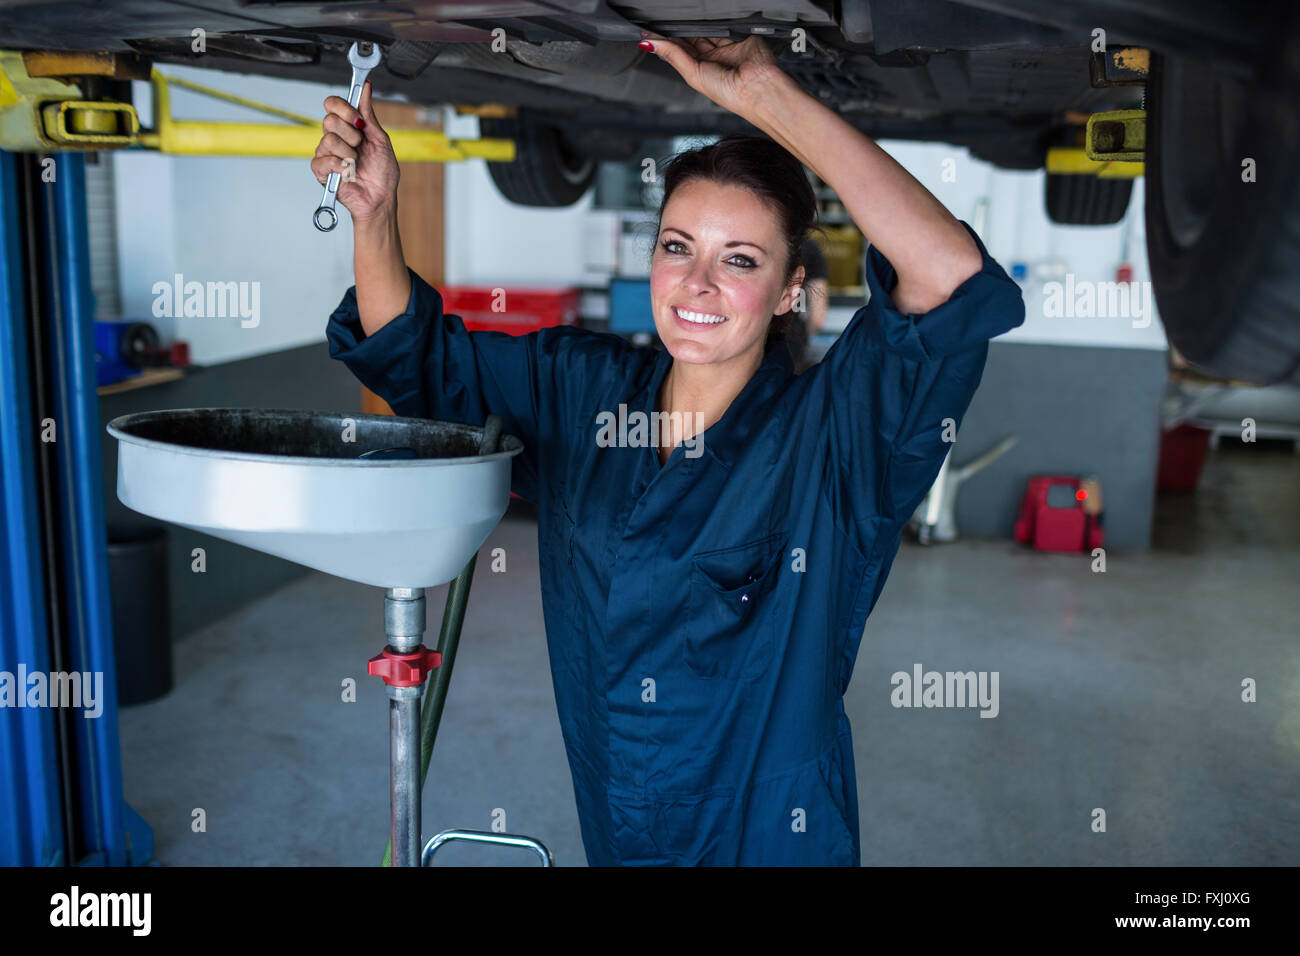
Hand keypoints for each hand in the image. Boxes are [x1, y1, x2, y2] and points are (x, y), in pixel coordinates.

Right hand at [310, 80, 398, 222]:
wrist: (381, 199)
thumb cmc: (383, 173)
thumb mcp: (381, 140)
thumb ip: (369, 115)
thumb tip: (366, 88)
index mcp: (348, 127)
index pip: (332, 104)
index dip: (344, 108)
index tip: (358, 120)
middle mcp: (334, 137)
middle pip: (329, 120)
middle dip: (351, 134)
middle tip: (360, 146)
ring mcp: (326, 154)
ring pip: (328, 140)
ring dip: (349, 153)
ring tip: (356, 163)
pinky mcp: (321, 171)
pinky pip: (324, 159)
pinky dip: (341, 166)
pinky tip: (349, 172)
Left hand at [639, 33, 784, 117]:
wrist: (757, 87)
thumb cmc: (729, 93)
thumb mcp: (693, 74)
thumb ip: (673, 56)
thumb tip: (649, 44)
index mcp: (700, 71)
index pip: (679, 51)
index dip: (666, 41)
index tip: (651, 30)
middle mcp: (712, 59)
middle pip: (691, 38)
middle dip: (678, 31)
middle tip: (664, 21)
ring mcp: (725, 46)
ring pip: (705, 29)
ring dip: (694, 24)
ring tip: (682, 19)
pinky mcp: (738, 36)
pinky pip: (722, 24)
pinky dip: (713, 21)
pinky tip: (704, 19)